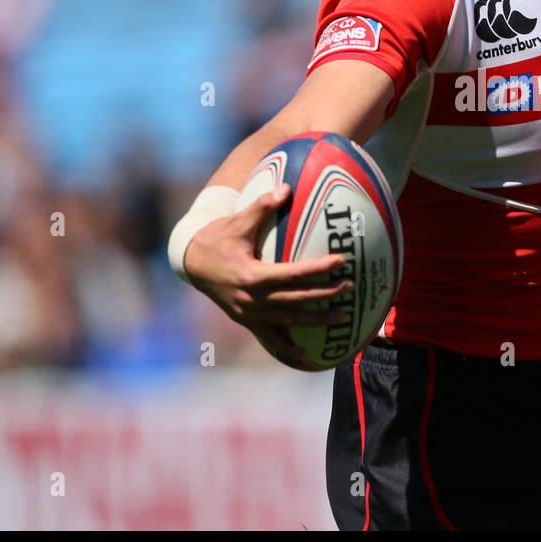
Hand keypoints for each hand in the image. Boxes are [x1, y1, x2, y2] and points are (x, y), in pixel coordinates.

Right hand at [183, 183, 352, 361]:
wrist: (190, 263)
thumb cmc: (217, 238)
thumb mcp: (237, 221)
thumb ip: (262, 206)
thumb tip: (287, 187)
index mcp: (252, 275)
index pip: (294, 274)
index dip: (319, 269)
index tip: (341, 261)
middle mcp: (252, 299)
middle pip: (296, 299)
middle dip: (325, 295)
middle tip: (350, 287)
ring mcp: (249, 313)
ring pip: (289, 320)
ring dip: (316, 320)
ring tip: (343, 317)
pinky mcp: (246, 320)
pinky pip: (269, 337)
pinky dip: (286, 347)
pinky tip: (306, 355)